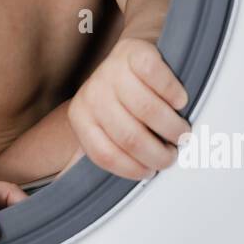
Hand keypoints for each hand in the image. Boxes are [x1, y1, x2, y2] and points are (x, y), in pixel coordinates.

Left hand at [67, 37, 189, 180]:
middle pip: (129, 136)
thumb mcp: (101, 126)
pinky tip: (179, 101)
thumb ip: (90, 154)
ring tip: (180, 133)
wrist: (135, 54)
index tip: (150, 171)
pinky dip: (174, 95)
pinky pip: (159, 79)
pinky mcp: (135, 52)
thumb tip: (63, 191)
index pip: (105, 155)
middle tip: (172, 153)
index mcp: (80, 116)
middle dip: (158, 153)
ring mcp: (112, 70)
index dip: (133, 169)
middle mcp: (92, 92)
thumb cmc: (123, 97)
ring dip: (172, 127)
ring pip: (148, 110)